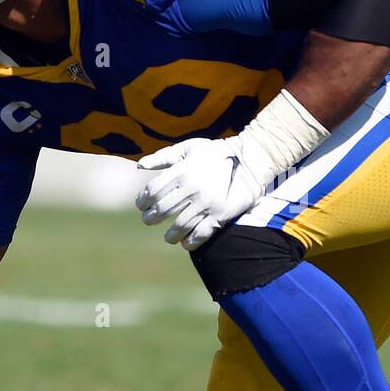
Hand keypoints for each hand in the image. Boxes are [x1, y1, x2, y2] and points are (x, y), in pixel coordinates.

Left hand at [135, 136, 271, 250]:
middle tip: (149, 220)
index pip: (153, 191)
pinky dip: (189, 242)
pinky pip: (200, 234)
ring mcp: (206, 203)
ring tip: (168, 236)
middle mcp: (191, 188)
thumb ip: (164, 157)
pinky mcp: (219, 215)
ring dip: (170, 235)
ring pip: (179, 226)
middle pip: (162, 210)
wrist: (249, 161)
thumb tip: (140, 165)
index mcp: (182, 171)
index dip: (142, 201)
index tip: (142, 205)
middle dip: (151, 218)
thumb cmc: (215, 153)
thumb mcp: (189, 148)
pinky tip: (185, 242)